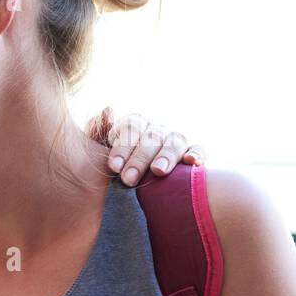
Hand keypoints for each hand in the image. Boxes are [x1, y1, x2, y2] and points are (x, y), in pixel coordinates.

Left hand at [85, 107, 205, 185]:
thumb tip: (107, 111)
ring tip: (158, 171)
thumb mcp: (98, 153)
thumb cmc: (113, 169)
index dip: (122, 146)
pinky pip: (198, 149)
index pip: (130, 127)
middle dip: (139, 158)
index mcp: (132, 127)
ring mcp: (174, 140)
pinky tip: (192, 163)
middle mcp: (154, 131)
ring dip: (167, 155)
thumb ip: (98, 133)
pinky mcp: (191, 153)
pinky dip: (196, 154)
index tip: (114, 167)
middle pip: (151, 136)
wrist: (129, 185)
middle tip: (129, 179)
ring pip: (175, 141)